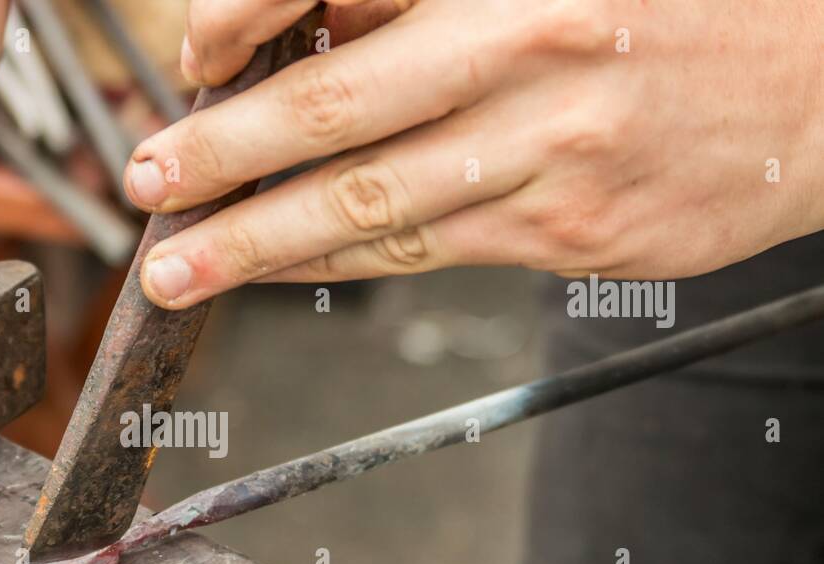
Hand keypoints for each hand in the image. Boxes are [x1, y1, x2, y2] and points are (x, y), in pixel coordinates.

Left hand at [125, 0, 823, 309]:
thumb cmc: (682, 3)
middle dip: (222, 153)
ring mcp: (550, 147)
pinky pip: (424, 251)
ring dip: (258, 240)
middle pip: (335, 105)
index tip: (192, 58)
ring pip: (369, 202)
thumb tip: (306, 33)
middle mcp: (528, 44)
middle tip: (147, 182)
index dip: (244, 19)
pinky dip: (341, 264)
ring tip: (181, 266)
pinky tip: (283, 270)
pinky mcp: (568, 229)